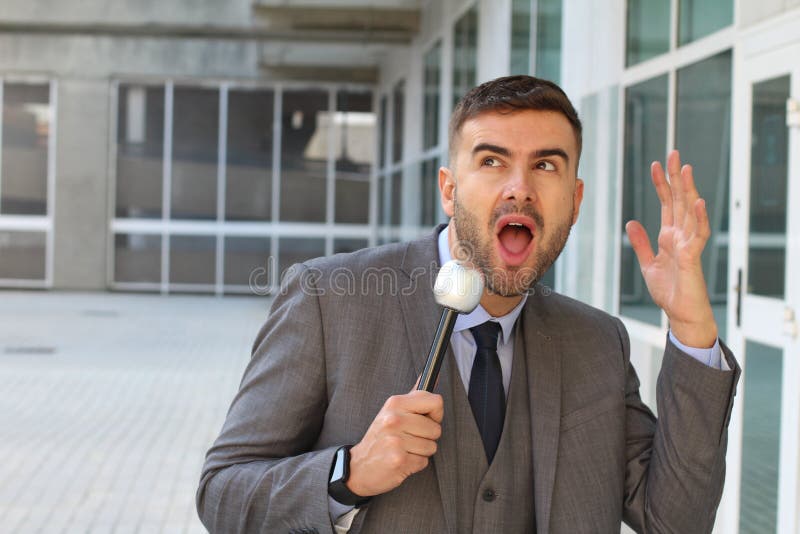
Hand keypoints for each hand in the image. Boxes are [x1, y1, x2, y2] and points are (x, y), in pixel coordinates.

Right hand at [346, 387, 442, 496]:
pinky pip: (423, 462)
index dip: (435, 414)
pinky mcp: (398, 460)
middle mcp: (394, 419)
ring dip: (421, 452)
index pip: (435, 401)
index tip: (425, 420)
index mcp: (395, 403)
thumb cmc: (381, 437)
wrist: (359, 465)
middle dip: (427, 437)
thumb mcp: (393, 411)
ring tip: (404, 449)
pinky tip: (401, 460)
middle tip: (409, 438)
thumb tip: (433, 375)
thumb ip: (415, 395)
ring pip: (431, 447)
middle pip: (436, 428)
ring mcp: (395, 440)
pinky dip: (415, 464)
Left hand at [625, 150, 717, 347]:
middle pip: (678, 201)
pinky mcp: (692, 257)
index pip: (666, 204)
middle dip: (676, 177)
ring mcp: (688, 244)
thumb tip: (631, 222)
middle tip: (674, 153)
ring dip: (687, 190)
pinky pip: (697, 235)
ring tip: (685, 169)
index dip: (661, 184)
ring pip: (689, 211)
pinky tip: (698, 202)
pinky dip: (698, 218)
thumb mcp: (648, 263)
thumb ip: (641, 243)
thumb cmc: (669, 291)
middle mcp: (681, 235)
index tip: (657, 165)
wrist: (680, 313)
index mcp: (670, 236)